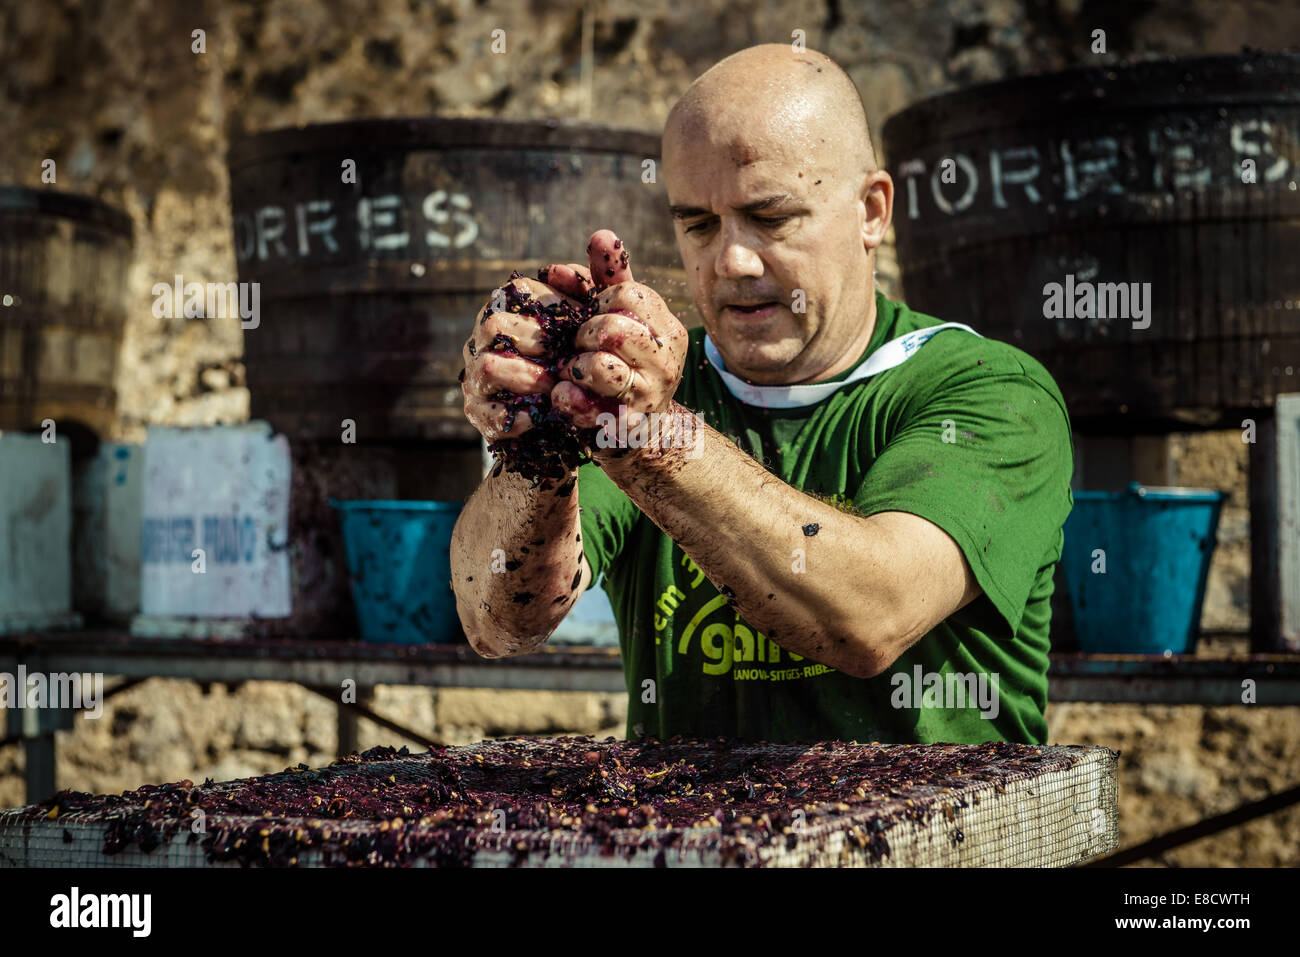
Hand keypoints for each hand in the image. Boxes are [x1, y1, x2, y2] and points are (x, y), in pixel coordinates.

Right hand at [458, 275, 588, 441]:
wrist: (567, 421)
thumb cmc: (578, 363)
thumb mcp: (590, 327)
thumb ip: (591, 289)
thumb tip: (576, 262)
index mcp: (509, 311)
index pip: (518, 290)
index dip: (551, 303)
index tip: (580, 322)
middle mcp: (484, 340)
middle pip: (495, 325)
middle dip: (535, 341)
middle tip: (566, 358)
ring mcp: (476, 376)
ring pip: (488, 366)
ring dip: (526, 377)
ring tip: (555, 387)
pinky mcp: (477, 413)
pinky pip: (487, 412)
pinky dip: (515, 416)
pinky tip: (540, 417)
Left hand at [544, 230, 688, 437]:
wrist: (640, 430)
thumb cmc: (625, 363)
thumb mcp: (620, 317)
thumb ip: (607, 278)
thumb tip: (600, 235)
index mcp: (667, 326)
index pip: (628, 293)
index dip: (598, 303)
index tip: (591, 317)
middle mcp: (668, 359)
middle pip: (612, 327)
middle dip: (582, 335)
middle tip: (576, 346)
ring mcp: (651, 394)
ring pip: (600, 366)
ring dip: (576, 366)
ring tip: (573, 370)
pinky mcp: (629, 425)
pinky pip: (588, 405)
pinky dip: (568, 398)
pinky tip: (564, 395)